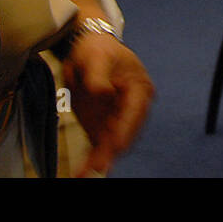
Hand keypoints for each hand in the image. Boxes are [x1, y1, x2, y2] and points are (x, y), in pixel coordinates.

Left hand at [62, 31, 153, 176]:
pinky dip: (92, 157)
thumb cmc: (97, 49)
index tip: (116, 145)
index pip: (135, 112)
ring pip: (112, 144)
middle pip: (125, 133)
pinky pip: (99, 145)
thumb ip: (98, 74)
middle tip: (98, 165)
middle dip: (111, 151)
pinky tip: (83, 170)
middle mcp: (132, 107)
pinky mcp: (103, 126)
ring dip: (100, 158)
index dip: (126, 130)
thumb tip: (103, 92)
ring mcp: (117, 118)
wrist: (88, 49)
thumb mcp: (96, 56)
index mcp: (139, 88)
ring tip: (85, 172)